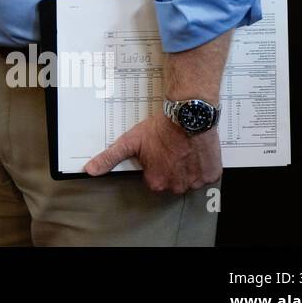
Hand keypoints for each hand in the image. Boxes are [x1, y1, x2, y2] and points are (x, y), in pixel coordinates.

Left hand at [84, 111, 222, 192]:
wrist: (187, 116)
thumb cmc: (159, 129)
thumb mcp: (129, 142)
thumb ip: (109, 158)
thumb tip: (90, 171)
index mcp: (156, 182)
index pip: (153, 179)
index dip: (154, 164)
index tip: (156, 152)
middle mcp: (176, 186)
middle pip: (172, 180)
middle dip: (170, 167)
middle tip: (170, 149)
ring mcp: (196, 181)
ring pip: (189, 178)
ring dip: (187, 167)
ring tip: (183, 148)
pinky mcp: (212, 174)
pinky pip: (206, 174)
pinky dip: (202, 165)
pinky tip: (196, 151)